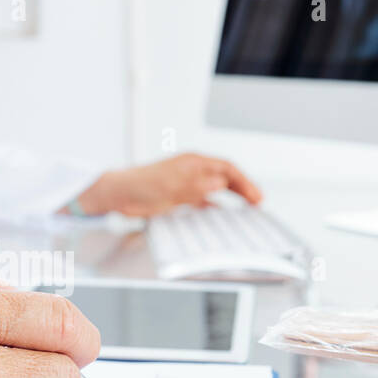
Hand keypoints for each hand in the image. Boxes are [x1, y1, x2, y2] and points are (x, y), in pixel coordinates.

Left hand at [75, 153, 261, 217]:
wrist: (120, 195)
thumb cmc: (141, 185)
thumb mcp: (173, 185)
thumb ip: (199, 184)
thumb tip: (221, 182)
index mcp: (193, 162)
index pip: (227, 168)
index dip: (244, 181)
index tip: (255, 196)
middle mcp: (192, 171)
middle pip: (225, 177)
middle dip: (243, 188)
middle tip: (257, 203)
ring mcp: (186, 184)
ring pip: (215, 188)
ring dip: (231, 197)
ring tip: (245, 208)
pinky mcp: (178, 197)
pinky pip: (202, 200)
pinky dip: (214, 206)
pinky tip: (220, 215)